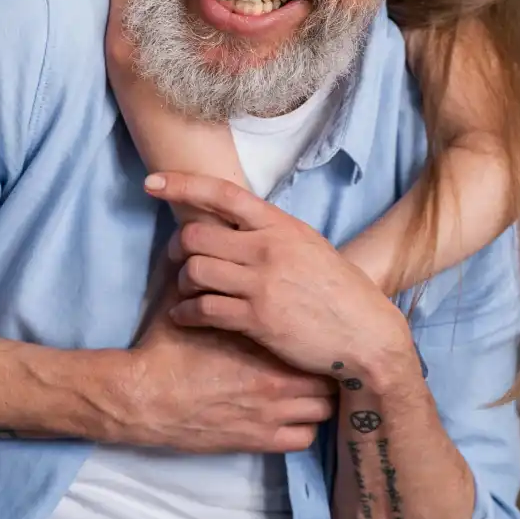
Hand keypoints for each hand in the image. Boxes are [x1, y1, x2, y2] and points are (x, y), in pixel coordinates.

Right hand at [109, 278, 334, 452]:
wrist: (144, 398)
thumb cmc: (164, 351)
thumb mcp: (186, 305)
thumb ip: (208, 282)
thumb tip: (208, 247)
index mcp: (263, 343)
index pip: (314, 339)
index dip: (315, 337)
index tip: (309, 334)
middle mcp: (276, 381)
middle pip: (329, 376)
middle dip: (324, 368)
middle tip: (311, 362)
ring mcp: (270, 415)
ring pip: (324, 410)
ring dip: (318, 400)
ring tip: (305, 391)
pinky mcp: (259, 441)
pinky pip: (304, 438)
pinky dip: (303, 428)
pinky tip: (289, 417)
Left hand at [147, 172, 413, 381]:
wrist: (367, 335)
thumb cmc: (338, 290)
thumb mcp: (308, 246)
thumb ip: (271, 234)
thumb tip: (234, 224)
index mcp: (281, 225)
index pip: (223, 194)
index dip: (183, 184)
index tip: (152, 183)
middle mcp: (268, 249)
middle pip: (194, 236)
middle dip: (176, 248)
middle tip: (176, 259)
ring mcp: (261, 284)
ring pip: (194, 272)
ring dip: (181, 282)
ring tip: (186, 291)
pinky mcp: (257, 320)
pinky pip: (203, 309)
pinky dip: (185, 313)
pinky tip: (184, 316)